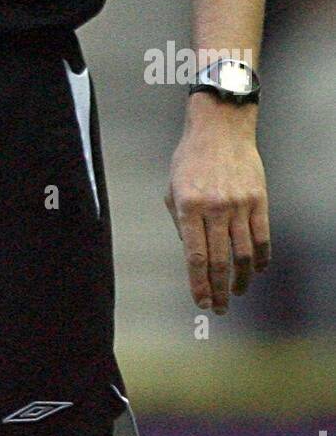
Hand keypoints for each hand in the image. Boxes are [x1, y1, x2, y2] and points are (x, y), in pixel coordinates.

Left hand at [165, 118, 270, 314]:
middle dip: (219, 289)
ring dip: (241, 279)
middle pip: (219, 261)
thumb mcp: (173, 187)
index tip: (202, 301)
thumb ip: (180, 221)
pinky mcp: (258, 200)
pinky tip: (257, 270)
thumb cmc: (191, 156)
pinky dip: (261, 258)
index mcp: (189, 206)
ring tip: (237, 292)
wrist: (220, 128)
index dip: (199, 284)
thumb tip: (191, 252)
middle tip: (220, 307)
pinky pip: (262, 238)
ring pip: (243, 254)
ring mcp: (239, 204)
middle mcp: (214, 208)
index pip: (195, 256)